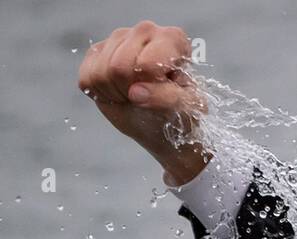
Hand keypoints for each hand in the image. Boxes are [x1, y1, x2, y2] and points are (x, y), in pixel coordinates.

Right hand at [77, 20, 208, 184]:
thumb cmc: (179, 112)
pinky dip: (102, 94)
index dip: (151, 88)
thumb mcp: (185, 109)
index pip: (147, 65)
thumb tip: (136, 92)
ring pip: (101, 72)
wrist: (162, 124)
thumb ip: (167, 98)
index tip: (166, 94)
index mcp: (172, 39)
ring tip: (135, 95)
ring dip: (117, 94)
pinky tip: (120, 92)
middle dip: (131, 92)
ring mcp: (118, 38)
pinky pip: (87, 78)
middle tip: (148, 98)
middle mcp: (145, 31)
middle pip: (119, 67)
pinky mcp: (95, 52)